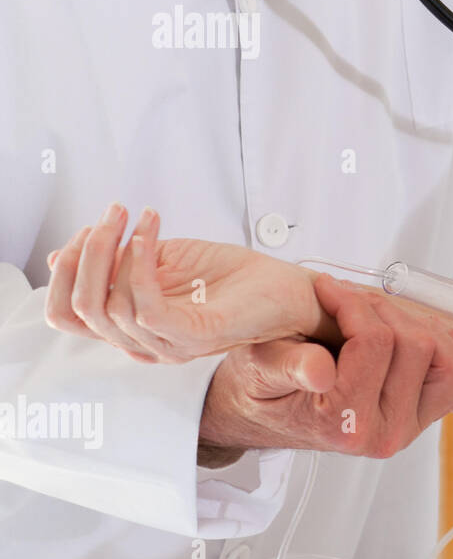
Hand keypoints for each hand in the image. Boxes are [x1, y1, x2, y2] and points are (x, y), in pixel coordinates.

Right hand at [45, 204, 322, 363]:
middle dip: (86, 253)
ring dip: (114, 249)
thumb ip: (118, 262)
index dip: (64, 271)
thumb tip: (60, 254)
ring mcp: (168, 344)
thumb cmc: (230, 277)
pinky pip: (146, 308)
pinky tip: (149, 234)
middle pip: (80, 308)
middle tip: (112, 215)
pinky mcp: (194, 336)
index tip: (88, 228)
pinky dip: (139, 266)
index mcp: (130, 326)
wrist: (287, 289)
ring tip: (137, 215)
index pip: (66, 314)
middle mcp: (143, 342)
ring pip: (108, 306)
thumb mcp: (163, 261)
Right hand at [199, 273, 452, 457]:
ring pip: (448, 358)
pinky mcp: (425, 415)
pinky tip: (404, 331)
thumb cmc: (259, 389)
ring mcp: (411, 426)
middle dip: (382, 309)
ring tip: (374, 315)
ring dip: (415, 323)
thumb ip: (285, 366)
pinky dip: (444, 344)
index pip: (376, 343)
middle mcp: (386, 433)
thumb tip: (321, 370)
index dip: (352, 303)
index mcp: (345, 425)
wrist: (263, 413)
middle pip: (417, 344)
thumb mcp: (255, 370)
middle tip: (348, 299)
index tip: (328, 288)